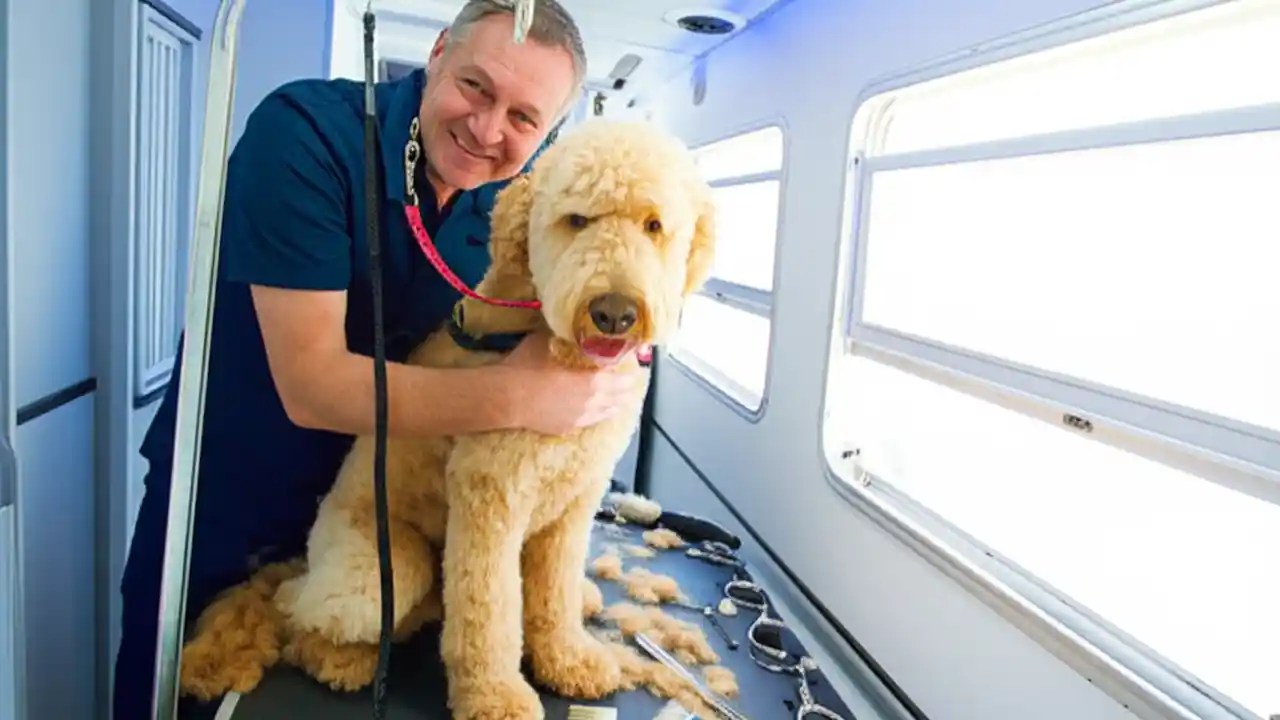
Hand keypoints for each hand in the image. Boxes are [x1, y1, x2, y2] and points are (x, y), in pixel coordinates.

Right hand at [498, 333, 648, 434]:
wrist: (507, 398)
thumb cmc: (527, 368)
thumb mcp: (543, 342)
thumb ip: (560, 337)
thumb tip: (564, 327)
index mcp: (591, 381)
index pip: (617, 377)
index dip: (627, 373)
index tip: (635, 368)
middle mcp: (591, 402)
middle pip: (616, 397)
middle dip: (626, 391)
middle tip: (634, 386)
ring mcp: (579, 418)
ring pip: (604, 413)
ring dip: (615, 406)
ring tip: (622, 403)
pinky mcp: (565, 428)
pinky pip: (588, 423)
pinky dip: (597, 417)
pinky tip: (597, 416)